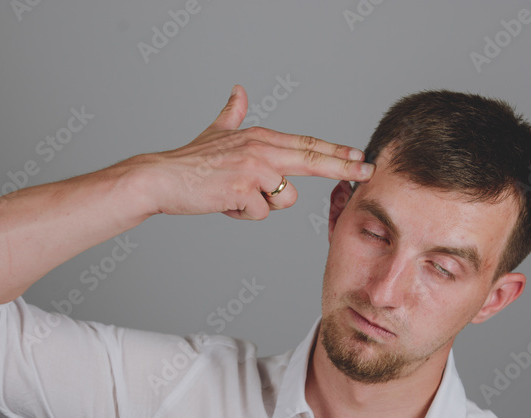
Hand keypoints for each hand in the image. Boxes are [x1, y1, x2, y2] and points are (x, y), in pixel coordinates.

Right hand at [125, 85, 374, 220]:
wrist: (161, 178)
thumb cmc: (189, 161)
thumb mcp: (216, 132)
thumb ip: (233, 114)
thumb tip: (239, 90)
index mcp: (260, 137)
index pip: (306, 144)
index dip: (335, 150)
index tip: (359, 155)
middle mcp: (261, 148)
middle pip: (312, 159)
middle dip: (344, 166)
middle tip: (369, 170)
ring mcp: (253, 168)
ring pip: (284, 199)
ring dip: (262, 206)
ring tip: (235, 197)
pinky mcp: (243, 188)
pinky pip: (261, 213)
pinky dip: (243, 215)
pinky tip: (225, 204)